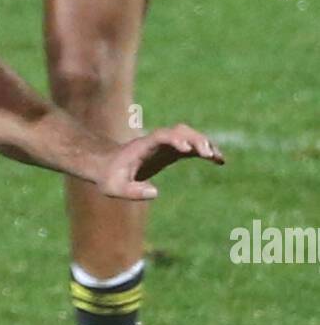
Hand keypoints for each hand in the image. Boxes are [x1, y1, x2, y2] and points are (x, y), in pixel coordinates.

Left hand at [97, 124, 224, 201]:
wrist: (106, 166)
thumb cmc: (108, 177)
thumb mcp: (115, 188)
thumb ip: (133, 191)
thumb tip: (155, 192)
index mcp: (143, 146)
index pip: (162, 136)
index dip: (175, 139)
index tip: (185, 149)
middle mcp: (157, 141)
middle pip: (181, 132)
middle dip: (195, 140)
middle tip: (207, 154)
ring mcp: (166, 145)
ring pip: (190, 137)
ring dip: (204, 144)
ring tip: (218, 158)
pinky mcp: (172, 152)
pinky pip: (192, 148)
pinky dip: (205, 152)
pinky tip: (220, 161)